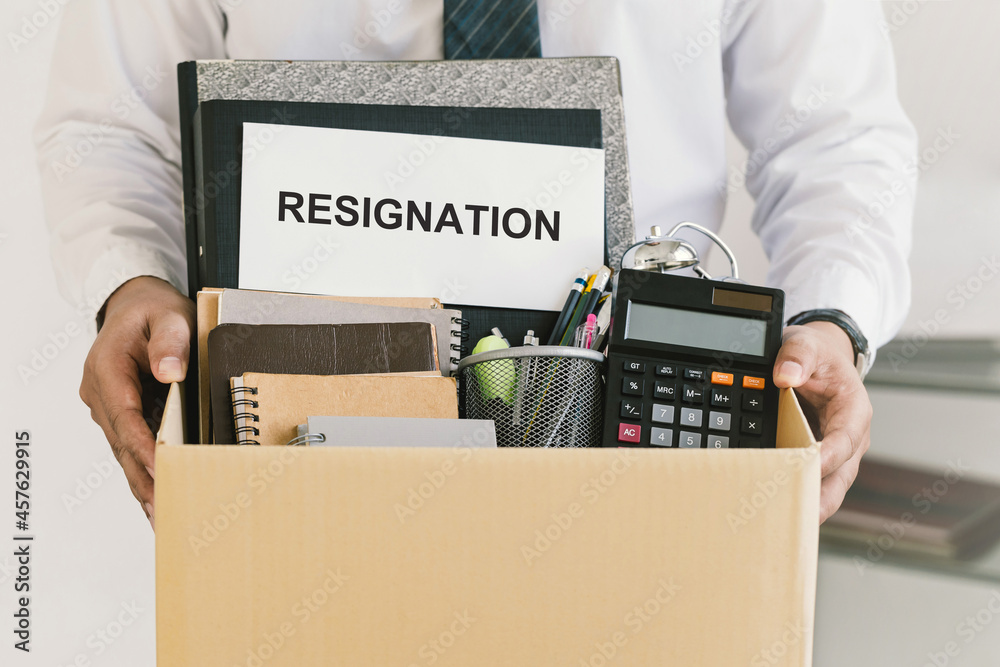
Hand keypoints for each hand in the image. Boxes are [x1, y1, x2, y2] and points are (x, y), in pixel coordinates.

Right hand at [79, 276, 194, 528]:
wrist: (137, 305)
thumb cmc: (154, 311)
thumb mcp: (169, 316)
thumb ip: (171, 342)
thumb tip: (171, 372)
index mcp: (106, 367)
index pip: (124, 414)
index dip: (141, 444)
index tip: (158, 467)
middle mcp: (99, 392)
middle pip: (121, 442)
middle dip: (142, 478)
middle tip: (162, 510)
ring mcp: (106, 406)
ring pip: (123, 451)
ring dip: (141, 483)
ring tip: (160, 516)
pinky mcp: (118, 414)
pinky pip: (129, 447)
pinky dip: (142, 471)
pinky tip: (155, 497)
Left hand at [773, 321, 871, 522]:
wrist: (817, 360)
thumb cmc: (816, 355)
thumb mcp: (806, 343)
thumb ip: (797, 356)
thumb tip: (784, 375)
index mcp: (853, 411)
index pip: (845, 439)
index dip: (829, 456)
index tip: (809, 467)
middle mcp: (849, 439)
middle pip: (840, 476)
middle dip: (820, 497)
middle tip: (797, 516)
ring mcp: (834, 454)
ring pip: (826, 488)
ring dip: (806, 504)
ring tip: (781, 521)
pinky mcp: (817, 461)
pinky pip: (810, 483)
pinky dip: (795, 495)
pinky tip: (773, 509)